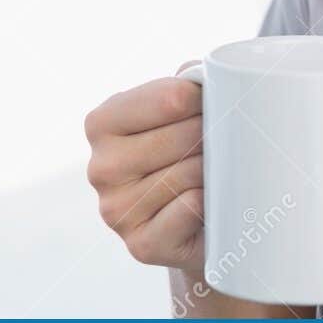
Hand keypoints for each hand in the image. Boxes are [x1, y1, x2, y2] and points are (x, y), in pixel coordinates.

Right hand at [84, 63, 206, 271]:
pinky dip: (206, 204)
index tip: (214, 106)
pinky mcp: (140, 244)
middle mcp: (100, 167)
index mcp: (102, 123)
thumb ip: (188, 79)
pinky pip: (188, 210)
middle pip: (180, 138)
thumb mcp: (184, 106)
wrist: (199, 218)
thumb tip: (203, 78)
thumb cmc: (190, 151)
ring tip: (215, 172)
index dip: (203, 101)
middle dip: (212, 137)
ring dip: (213, 171)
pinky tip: (206, 203)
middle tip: (222, 143)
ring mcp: (115, 209)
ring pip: (187, 175)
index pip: (169, 98)